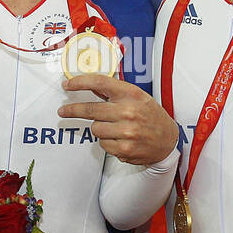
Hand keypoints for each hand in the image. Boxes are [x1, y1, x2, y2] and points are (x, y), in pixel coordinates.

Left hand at [58, 74, 178, 165]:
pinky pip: (102, 144)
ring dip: (99, 128)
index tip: (67, 84)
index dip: (80, 82)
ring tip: (114, 128)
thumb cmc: (151, 116)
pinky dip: (107, 142)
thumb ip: (114, 92)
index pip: (100, 82)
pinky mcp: (124, 149)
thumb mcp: (136, 97)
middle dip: (72, 110)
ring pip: (95, 128)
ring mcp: (126, 132)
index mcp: (131, 94)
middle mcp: (128, 111)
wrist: (169, 140)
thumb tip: (89, 86)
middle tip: (63, 111)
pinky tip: (120, 139)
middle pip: (90, 109)